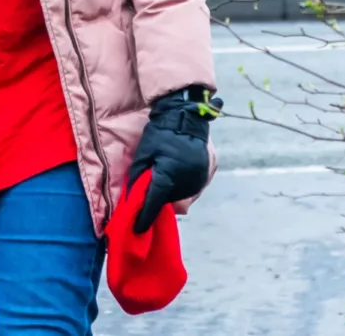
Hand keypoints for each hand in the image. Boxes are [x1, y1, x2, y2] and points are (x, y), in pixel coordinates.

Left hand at [128, 88, 220, 232]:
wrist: (185, 114)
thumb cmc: (159, 134)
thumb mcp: (142, 156)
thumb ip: (138, 180)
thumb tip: (136, 202)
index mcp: (169, 177)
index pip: (154, 205)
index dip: (144, 218)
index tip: (137, 229)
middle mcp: (188, 182)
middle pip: (171, 203)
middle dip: (160, 203)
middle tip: (151, 196)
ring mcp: (201, 179)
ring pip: (185, 198)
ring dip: (174, 195)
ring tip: (167, 180)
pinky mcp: (209, 174)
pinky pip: (194, 188)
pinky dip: (185, 187)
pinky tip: (179, 174)